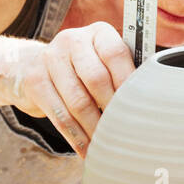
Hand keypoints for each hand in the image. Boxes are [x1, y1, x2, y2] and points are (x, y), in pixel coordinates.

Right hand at [13, 23, 134, 155]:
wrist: (32, 64)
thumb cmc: (82, 67)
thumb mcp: (102, 59)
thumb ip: (124, 73)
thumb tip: (151, 102)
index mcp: (98, 32)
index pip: (116, 54)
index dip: (128, 83)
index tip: (138, 108)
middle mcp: (73, 40)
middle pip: (96, 79)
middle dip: (112, 109)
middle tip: (125, 131)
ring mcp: (50, 58)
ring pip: (78, 101)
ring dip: (95, 129)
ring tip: (108, 146)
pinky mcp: (35, 81)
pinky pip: (59, 115)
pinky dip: (76, 137)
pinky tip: (87, 150)